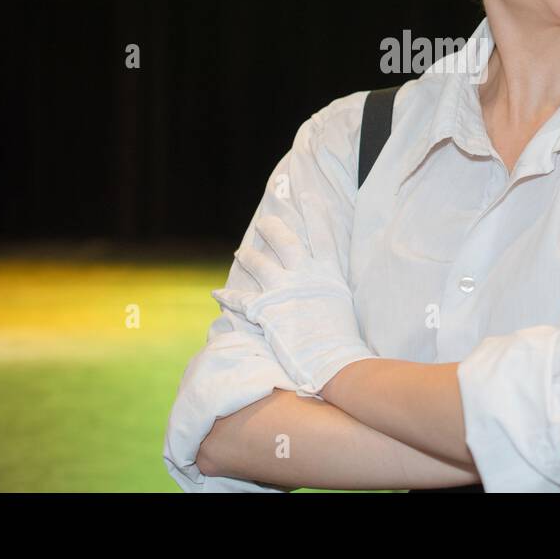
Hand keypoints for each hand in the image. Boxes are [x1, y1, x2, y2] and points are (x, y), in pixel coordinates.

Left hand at [213, 198, 376, 397]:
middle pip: (285, 241)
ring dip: (247, 256)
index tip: (307, 198)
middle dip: (272, 228)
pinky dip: (226, 297)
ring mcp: (282, 291)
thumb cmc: (342, 339)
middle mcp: (304, 276)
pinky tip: (216, 292)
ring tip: (239, 252)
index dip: (315, 215)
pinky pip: (239, 299)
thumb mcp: (341, 304)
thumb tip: (324, 286)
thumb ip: (329, 288)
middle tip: (264, 222)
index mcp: (327, 273)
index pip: (322, 236)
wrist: (332, 361)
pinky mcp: (264, 310)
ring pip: (258, 263)